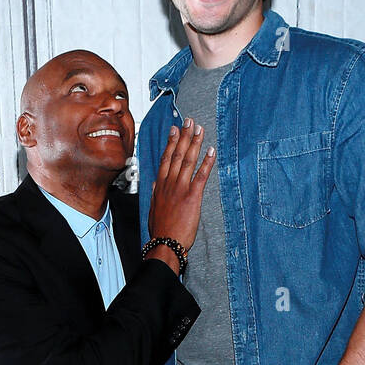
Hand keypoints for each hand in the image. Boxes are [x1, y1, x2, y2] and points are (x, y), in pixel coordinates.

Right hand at [147, 118, 214, 250]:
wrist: (165, 243)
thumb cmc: (160, 230)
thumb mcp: (154, 209)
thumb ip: (156, 194)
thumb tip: (156, 183)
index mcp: (160, 186)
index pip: (166, 158)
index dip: (171, 142)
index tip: (174, 129)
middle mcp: (169, 184)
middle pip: (177, 154)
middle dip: (184, 136)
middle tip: (189, 121)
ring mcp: (180, 189)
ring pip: (188, 161)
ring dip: (195, 143)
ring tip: (200, 129)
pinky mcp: (192, 197)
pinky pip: (200, 176)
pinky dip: (206, 162)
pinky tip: (211, 151)